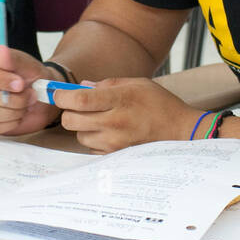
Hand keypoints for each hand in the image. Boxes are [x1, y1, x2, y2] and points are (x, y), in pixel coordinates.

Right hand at [0, 45, 59, 135]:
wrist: (41, 95)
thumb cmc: (32, 77)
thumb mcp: (28, 65)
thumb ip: (13, 59)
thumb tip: (0, 50)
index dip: (3, 80)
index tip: (21, 84)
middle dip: (15, 99)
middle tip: (31, 96)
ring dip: (13, 112)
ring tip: (25, 106)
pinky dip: (9, 124)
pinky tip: (17, 116)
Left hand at [55, 77, 196, 151]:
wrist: (181, 131)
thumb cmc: (160, 104)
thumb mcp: (136, 84)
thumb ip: (107, 84)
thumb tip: (82, 86)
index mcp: (119, 100)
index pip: (79, 100)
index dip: (62, 96)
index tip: (58, 94)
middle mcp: (114, 123)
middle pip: (71, 121)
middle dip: (69, 112)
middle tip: (78, 106)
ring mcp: (115, 142)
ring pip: (79, 135)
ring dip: (82, 127)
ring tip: (99, 119)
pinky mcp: (116, 155)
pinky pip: (91, 147)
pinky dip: (93, 139)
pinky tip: (108, 131)